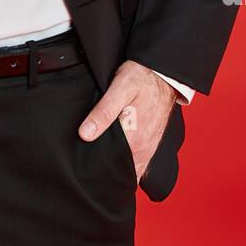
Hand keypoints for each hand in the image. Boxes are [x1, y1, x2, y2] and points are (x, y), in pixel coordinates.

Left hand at [78, 60, 175, 180]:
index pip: (109, 163)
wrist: (162, 74)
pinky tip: (115, 162)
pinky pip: (139, 165)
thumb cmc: (140, 79)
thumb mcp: (119, 89)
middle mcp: (143, 148)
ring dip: (115, 169)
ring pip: (129, 170)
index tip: (82, 165)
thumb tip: (85, 134)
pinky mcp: (150, 145)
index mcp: (134, 138)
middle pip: (118, 169)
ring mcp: (148, 148)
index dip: (94, 166)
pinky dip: (127, 167)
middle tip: (86, 165)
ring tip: (98, 165)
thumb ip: (103, 112)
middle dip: (103, 170)